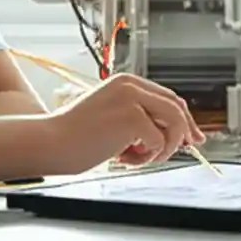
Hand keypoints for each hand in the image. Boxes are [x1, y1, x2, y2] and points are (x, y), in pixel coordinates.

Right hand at [45, 73, 205, 173]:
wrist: (50, 143)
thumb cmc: (75, 137)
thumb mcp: (112, 119)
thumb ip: (140, 119)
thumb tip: (174, 134)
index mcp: (126, 82)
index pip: (167, 97)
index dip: (183, 118)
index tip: (191, 135)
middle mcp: (131, 85)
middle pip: (176, 106)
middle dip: (185, 131)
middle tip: (187, 148)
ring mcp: (132, 99)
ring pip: (174, 123)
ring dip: (164, 146)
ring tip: (140, 158)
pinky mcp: (132, 117)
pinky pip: (158, 141)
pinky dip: (148, 156)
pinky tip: (125, 159)